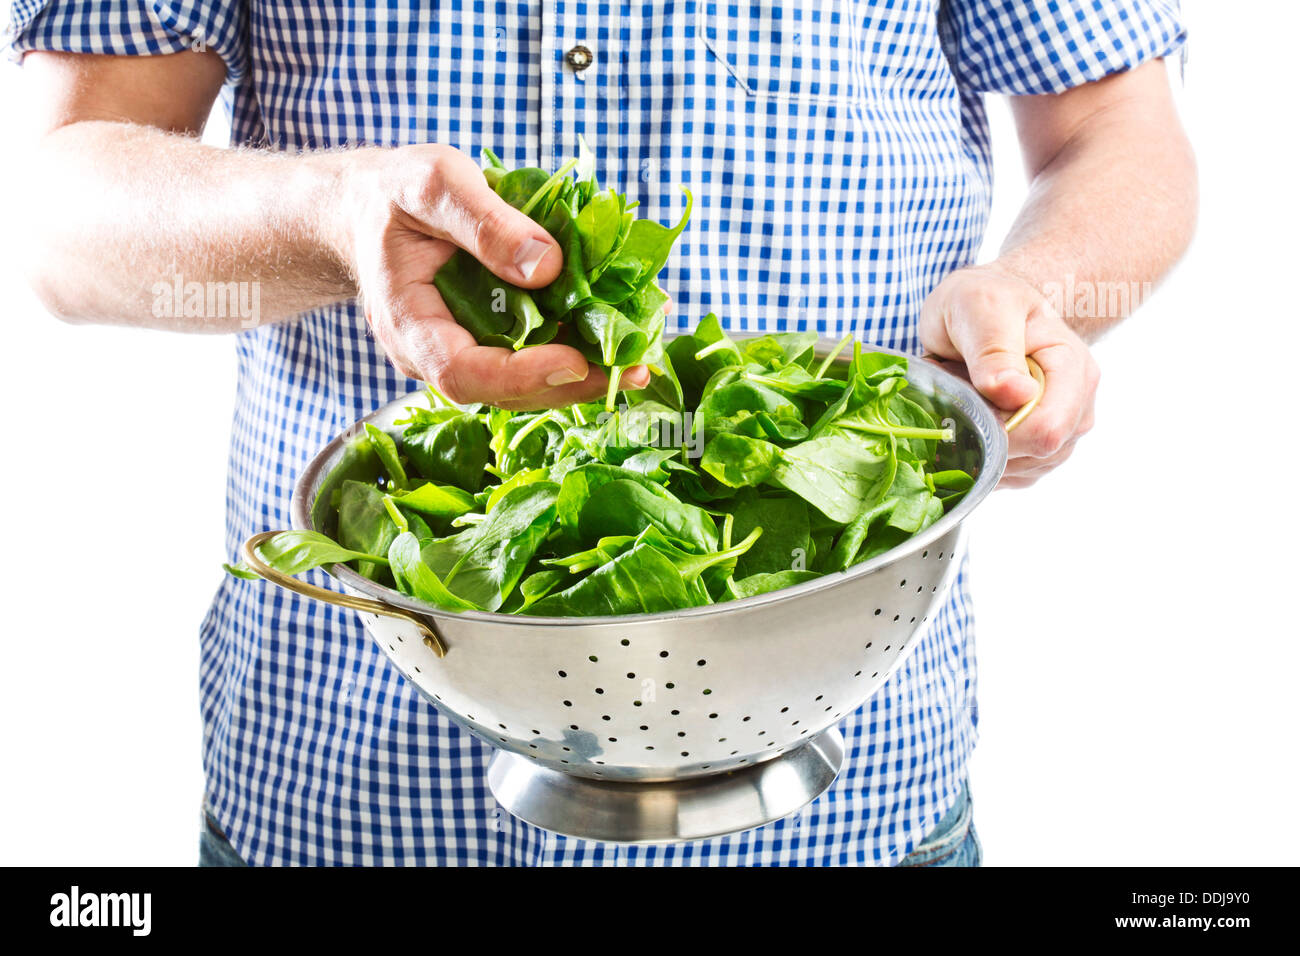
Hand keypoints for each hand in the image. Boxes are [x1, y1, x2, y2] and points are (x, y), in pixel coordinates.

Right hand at [335, 144, 650, 408]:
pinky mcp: (487, 340)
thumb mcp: (431, 183)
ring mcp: (462, 352)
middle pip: (506, 391)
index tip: (576, 363)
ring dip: (587, 372)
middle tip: (637, 370)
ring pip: (526, 381)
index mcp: (410, 324)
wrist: (368, 208)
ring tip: (644, 357)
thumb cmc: (392, 191)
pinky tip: (622, 331)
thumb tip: (546, 265)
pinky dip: (577, 346)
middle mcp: (435, 354)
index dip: (522, 376)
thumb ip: (484, 221)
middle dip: (574, 384)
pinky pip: (533, 354)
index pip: (463, 374)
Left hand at [919, 263, 1099, 488]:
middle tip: (958, 391)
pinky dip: (978, 456)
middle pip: (1034, 455)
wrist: (982, 309)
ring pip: (1018, 470)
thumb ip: (994, 348)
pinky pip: (1008, 475)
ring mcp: (1061, 432)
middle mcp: (1077, 406)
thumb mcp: (979, 306)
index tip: (965, 400)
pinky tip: (968, 421)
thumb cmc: (982, 301)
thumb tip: (1016, 394)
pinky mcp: (1038, 451)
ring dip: (978, 444)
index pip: (1047, 429)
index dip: (1000, 431)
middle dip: (985, 434)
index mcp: (1072, 369)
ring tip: (964, 399)